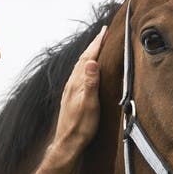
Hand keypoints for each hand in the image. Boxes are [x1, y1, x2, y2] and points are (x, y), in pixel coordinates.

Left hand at [50, 26, 105, 159]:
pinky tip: (87, 71)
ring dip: (89, 55)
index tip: (105, 30)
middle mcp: (72, 83)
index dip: (97, 43)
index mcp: (77, 82)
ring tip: (96, 47)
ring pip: (80, 67)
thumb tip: (91, 61)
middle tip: (103, 33)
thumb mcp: (89, 104)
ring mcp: (70, 90)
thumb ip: (91, 83)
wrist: (67, 143)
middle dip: (93, 45)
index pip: (89, 58)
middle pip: (83, 59)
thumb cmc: (81, 127)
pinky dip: (85, 67)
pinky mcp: (71, 97)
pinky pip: (79, 75)